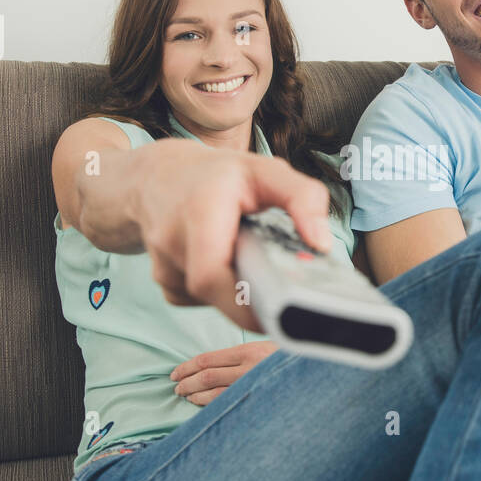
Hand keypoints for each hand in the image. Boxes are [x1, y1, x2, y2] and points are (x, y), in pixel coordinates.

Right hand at [135, 143, 332, 331]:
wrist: (159, 176)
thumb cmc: (218, 174)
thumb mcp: (266, 170)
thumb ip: (303, 197)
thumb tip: (322, 244)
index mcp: (199, 211)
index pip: (211, 276)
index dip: (244, 302)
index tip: (281, 310)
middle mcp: (173, 240)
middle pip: (215, 295)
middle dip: (253, 300)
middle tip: (283, 292)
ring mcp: (163, 265)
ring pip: (211, 300)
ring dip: (237, 290)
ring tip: (248, 258)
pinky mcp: (165, 281)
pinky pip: (200, 299)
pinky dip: (221, 290)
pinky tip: (227, 263)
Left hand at [170, 341, 278, 405]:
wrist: (315, 374)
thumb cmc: (288, 361)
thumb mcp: (267, 349)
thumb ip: (245, 355)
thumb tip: (215, 363)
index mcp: (249, 350)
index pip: (207, 359)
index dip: (187, 367)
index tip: (176, 373)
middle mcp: (249, 367)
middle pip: (206, 376)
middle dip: (187, 382)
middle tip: (176, 387)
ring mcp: (253, 386)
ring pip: (214, 394)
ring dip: (195, 396)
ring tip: (185, 396)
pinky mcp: (257, 401)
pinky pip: (227, 406)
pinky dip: (209, 407)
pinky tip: (201, 406)